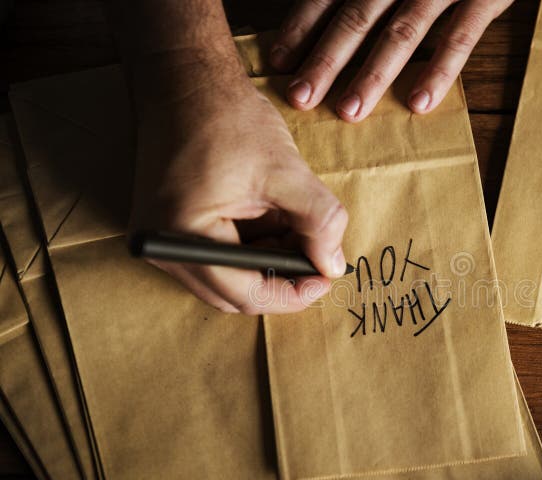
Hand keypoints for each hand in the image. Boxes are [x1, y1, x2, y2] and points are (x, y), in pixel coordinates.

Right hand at [129, 71, 347, 313]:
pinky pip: (217, 254)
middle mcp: (161, 244)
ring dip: (268, 260)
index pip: (245, 294)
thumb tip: (334, 267)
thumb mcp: (286, 172)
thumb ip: (318, 222)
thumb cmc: (227, 116)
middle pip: (233, 293)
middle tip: (318, 256)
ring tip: (297, 227)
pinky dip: (252, 245)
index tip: (327, 278)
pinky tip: (274, 218)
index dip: (293, 294)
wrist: (185, 77)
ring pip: (229, 276)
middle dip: (282, 278)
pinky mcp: (170, 225)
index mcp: (182, 235)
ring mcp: (161, 236)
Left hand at [269, 0, 513, 121]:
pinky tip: (419, 103)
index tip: (278, 61)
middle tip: (300, 97)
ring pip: (402, 31)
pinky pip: (461, 37)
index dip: (302, 26)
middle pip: (357, 17)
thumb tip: (324, 25)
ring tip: (349, 112)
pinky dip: (440, 70)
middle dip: (325, 60)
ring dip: (374, 73)